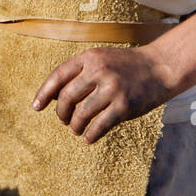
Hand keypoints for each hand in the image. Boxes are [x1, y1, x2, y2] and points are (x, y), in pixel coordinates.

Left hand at [31, 46, 173, 143]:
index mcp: (89, 58)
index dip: (44, 93)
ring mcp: (112, 89)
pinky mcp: (125, 106)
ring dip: (74, 126)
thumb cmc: (125, 66)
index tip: (36, 107)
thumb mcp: (100, 59)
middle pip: (67, 97)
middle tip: (63, 120)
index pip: (58, 76)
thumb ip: (78, 73)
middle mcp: (99, 71)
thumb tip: (53, 96)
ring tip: (75, 129)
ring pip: (81, 114)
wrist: (160, 67)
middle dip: (61, 113)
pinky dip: (90, 135)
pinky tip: (88, 138)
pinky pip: (100, 126)